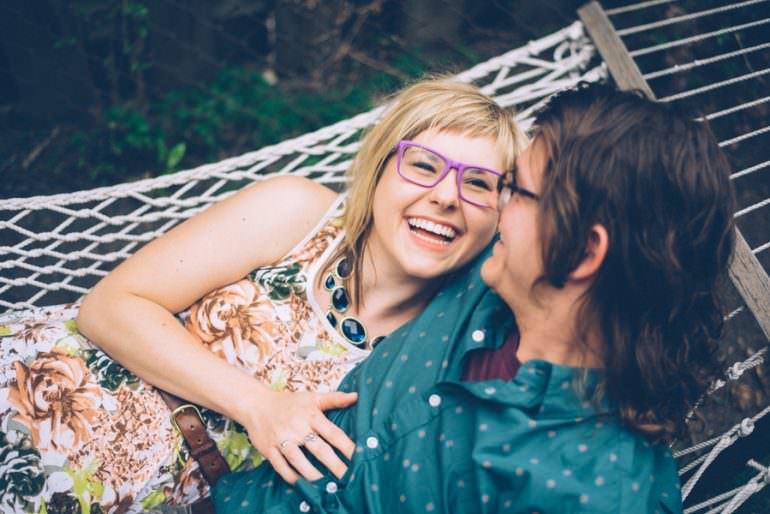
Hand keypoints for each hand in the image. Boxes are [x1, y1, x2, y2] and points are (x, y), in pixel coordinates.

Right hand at [241, 389, 357, 483]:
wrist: (257, 404)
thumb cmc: (290, 403)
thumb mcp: (312, 398)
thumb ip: (335, 399)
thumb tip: (356, 396)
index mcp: (311, 415)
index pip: (333, 433)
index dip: (346, 446)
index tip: (359, 457)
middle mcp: (297, 427)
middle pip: (319, 449)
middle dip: (334, 464)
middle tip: (347, 477)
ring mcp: (282, 439)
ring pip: (298, 459)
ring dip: (312, 473)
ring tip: (326, 485)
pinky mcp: (269, 449)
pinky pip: (280, 465)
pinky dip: (290, 475)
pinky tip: (301, 484)